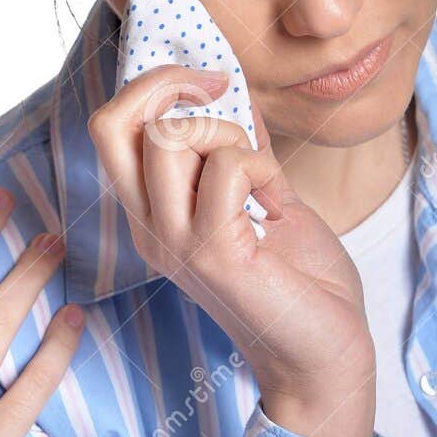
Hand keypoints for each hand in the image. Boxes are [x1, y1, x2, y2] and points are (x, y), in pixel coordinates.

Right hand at [88, 68, 375, 422]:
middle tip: (221, 93)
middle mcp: (150, 229)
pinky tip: (276, 203)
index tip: (212, 84)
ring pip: (170, 138)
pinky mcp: (213, 254)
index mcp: (153, 215)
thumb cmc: (300, 281)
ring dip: (227, 133)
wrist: (325, 354)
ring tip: (259, 173)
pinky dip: (261, 167)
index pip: (111, 128)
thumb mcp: (263, 195)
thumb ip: (239, 146)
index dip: (152, 86)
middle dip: (168, 83)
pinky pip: (228, 168)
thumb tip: (232, 83)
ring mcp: (175, 243)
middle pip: (113, 123)